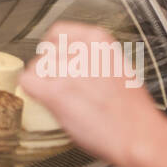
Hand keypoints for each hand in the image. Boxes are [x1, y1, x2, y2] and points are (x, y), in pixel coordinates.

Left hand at [18, 22, 164, 166]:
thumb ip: (94, 59)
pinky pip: (27, 82)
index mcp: (98, 39)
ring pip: (36, 67)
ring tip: (62, 98)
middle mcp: (80, 50)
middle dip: (51, 68)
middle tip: (64, 86)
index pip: (59, 32)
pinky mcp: (56, 92)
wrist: (138, 135)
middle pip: (46, 51)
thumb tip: (76, 62)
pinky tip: (45, 100)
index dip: (55, 48)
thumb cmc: (133, 111)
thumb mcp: (118, 68)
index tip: (58, 58)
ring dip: (43, 82)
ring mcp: (67, 70)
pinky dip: (32, 91)